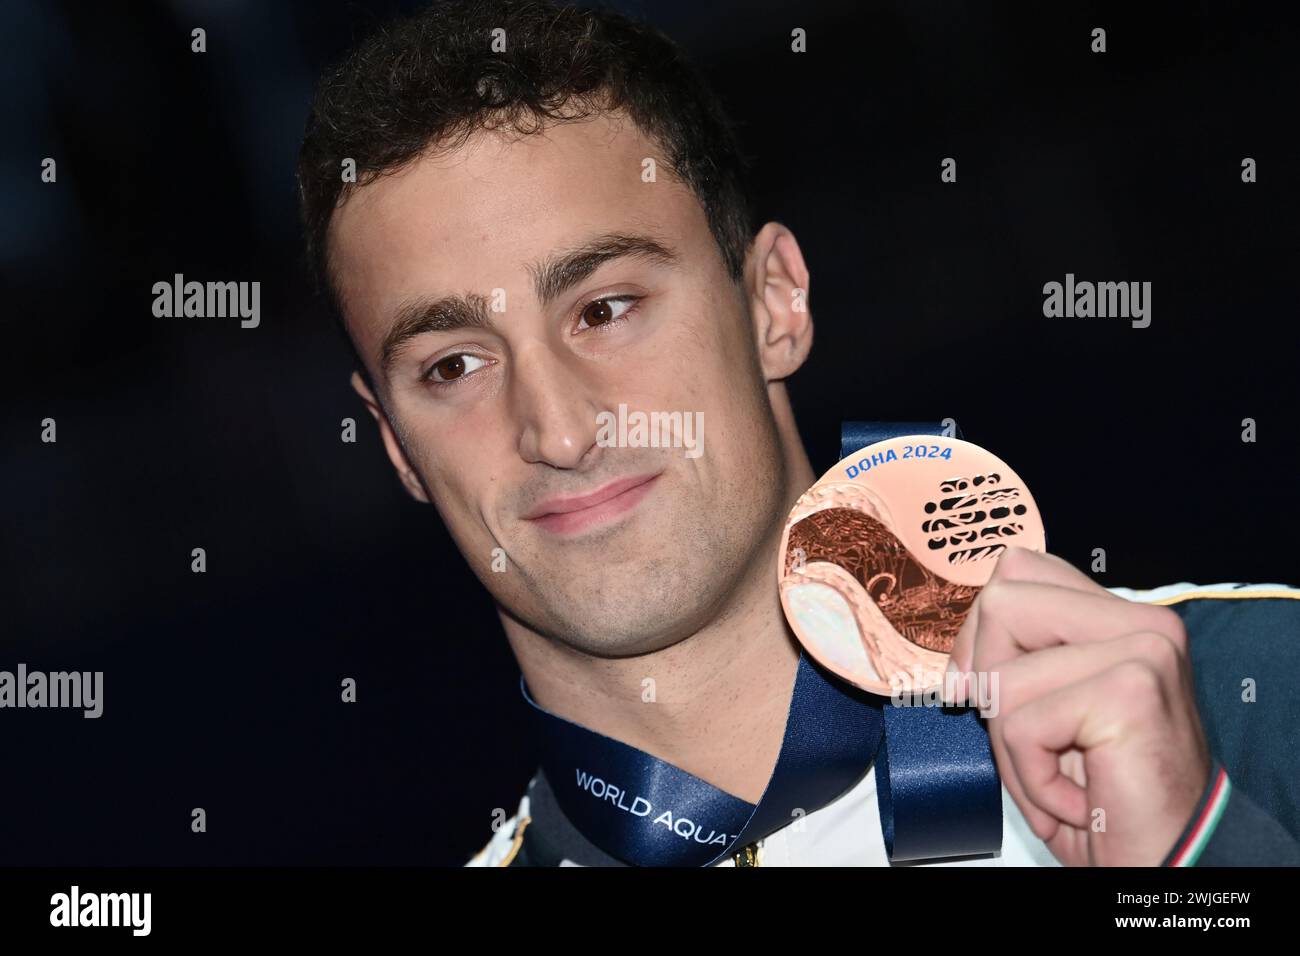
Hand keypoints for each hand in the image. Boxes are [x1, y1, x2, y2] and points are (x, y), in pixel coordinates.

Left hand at [945, 546, 1211, 865]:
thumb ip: (1015, 658)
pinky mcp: (1131, 693)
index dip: (980, 632)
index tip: (985, 690)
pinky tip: (1078, 799)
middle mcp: (1144, 622)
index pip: (1018, 571)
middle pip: (1002, 602)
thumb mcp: (1046, 707)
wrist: (1168, 861)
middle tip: (1032, 741)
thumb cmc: (1103, 793)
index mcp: (1122, 616)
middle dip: (988, 683)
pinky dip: (1031, 777)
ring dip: (1012, 749)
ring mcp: (1143, 651)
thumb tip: (958, 665)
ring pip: (1001, 676)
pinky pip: (1019, 724)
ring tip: (1061, 778)